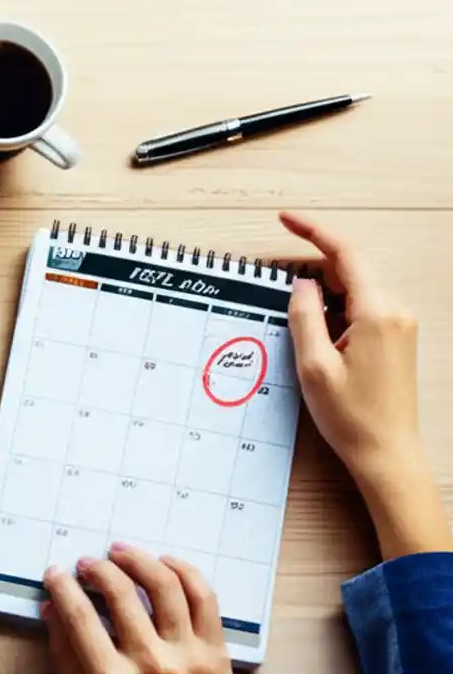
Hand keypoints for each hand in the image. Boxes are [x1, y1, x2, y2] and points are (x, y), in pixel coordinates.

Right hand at [42, 543, 229, 673]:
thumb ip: (67, 654)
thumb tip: (52, 608)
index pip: (80, 617)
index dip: (63, 588)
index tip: (55, 574)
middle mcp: (152, 664)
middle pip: (120, 594)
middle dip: (97, 569)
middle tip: (87, 564)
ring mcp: (189, 656)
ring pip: (164, 585)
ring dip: (138, 560)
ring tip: (120, 552)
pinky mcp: (217, 651)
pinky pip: (203, 596)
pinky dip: (184, 570)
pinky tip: (164, 562)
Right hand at [281, 211, 452, 558]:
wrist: (388, 454)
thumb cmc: (352, 416)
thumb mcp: (314, 364)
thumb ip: (304, 315)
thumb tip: (300, 283)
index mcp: (377, 312)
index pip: (345, 254)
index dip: (313, 231)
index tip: (285, 219)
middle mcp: (395, 311)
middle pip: (350, 268)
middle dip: (312, 263)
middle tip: (274, 275)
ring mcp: (399, 325)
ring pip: (355, 288)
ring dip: (322, 289)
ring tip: (293, 311)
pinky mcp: (396, 339)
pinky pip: (362, 306)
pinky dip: (335, 306)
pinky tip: (316, 326)